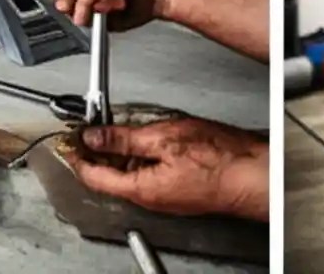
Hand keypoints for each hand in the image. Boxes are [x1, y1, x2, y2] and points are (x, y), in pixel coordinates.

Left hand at [68, 118, 268, 221]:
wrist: (253, 174)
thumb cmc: (220, 160)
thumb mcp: (165, 138)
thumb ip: (125, 138)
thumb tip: (94, 136)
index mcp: (140, 189)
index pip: (94, 176)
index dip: (77, 156)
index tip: (70, 140)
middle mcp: (150, 198)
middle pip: (111, 175)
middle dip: (98, 150)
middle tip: (91, 126)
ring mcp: (166, 195)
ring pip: (131, 172)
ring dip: (121, 150)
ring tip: (119, 126)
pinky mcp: (180, 187)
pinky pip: (151, 171)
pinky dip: (142, 154)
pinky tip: (149, 137)